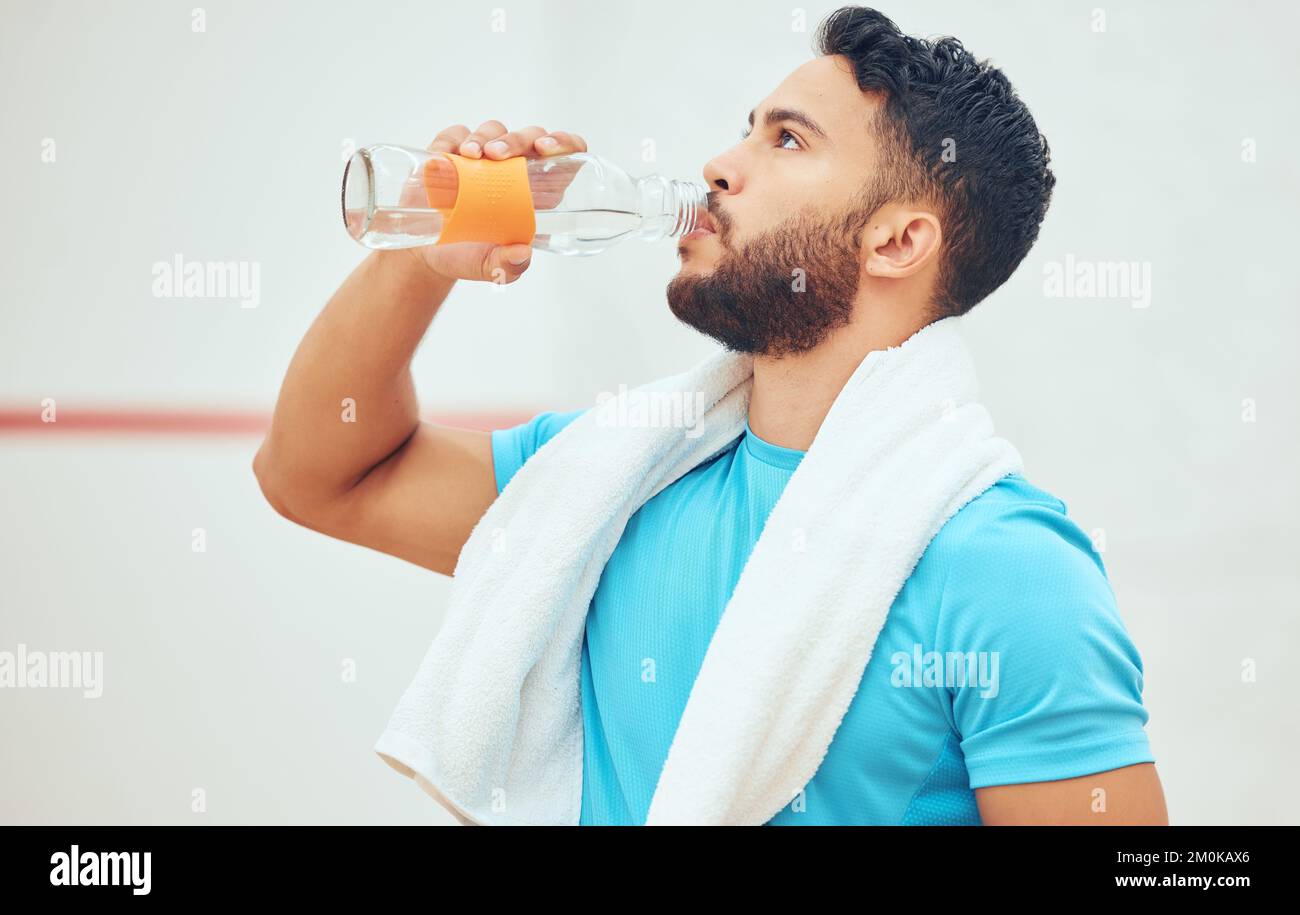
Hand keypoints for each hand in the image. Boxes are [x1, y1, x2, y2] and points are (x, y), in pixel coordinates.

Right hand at [412, 121, 588, 283]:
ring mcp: (482, 159)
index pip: (562, 156)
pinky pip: (456, 134)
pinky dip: (453, 139)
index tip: (546, 149)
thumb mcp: (491, 267)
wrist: (428, 255)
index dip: (563, 143)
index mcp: (535, 193)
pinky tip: (449, 154)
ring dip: (485, 137)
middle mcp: (513, 170)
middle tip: (498, 155)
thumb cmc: (469, 256)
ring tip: (471, 156)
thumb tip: (523, 253)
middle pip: (528, 138)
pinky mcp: (452, 153)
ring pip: (494, 130)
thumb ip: (508, 265)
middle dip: (517, 139)